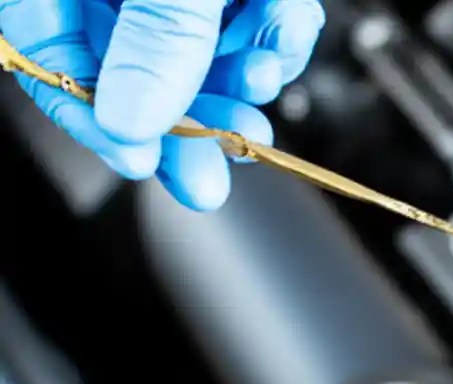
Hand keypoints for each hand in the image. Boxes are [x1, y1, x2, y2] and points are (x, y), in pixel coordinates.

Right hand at [0, 0, 323, 209]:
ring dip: (239, 84)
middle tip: (212, 174)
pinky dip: (275, 35)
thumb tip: (136, 122)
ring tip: (260, 93)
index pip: (44, 53)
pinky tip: (282, 38)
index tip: (138, 159)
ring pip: (201, 48)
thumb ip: (156, 36)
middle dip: (188, 120)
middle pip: (132, 64)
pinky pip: (251, 16)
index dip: (90, 116)